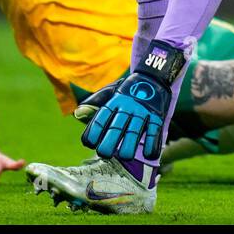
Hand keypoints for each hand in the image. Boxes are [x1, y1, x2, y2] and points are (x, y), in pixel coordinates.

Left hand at [81, 41, 185, 159]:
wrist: (153, 76)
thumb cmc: (125, 92)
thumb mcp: (108, 94)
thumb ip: (93, 105)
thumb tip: (77, 114)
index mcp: (113, 103)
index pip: (101, 118)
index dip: (93, 131)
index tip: (89, 143)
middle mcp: (127, 107)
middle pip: (117, 127)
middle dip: (109, 142)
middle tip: (104, 154)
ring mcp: (142, 111)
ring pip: (135, 131)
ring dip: (130, 146)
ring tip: (125, 156)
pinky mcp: (157, 116)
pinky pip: (154, 130)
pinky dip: (152, 143)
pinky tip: (148, 154)